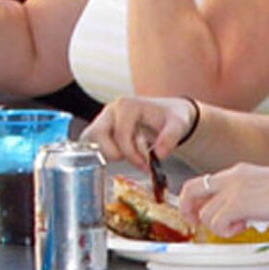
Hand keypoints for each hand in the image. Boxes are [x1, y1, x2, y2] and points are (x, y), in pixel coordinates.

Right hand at [82, 96, 198, 166]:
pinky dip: (105, 154)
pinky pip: (91, 145)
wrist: (168, 115)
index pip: (120, 135)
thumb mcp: (179, 125)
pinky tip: (123, 155)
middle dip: (114, 153)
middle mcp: (110, 111)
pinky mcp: (100, 130)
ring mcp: (103, 120)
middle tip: (135, 159)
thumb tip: (159, 155)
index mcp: (126, 105)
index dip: (132, 154)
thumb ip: (170, 138)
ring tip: (130, 155)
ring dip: (108, 154)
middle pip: (96, 136)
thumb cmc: (171, 117)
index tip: (145, 164)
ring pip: (89, 142)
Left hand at [177, 164, 268, 237]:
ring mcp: (233, 189)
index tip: (200, 212)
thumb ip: (249, 197)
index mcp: (240, 172)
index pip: (206, 182)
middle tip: (195, 223)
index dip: (198, 199)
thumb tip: (242, 216)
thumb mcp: (267, 189)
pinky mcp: (237, 203)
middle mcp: (232, 177)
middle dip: (188, 208)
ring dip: (219, 226)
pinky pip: (217, 223)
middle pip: (191, 189)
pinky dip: (227, 231)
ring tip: (240, 227)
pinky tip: (244, 228)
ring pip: (206, 214)